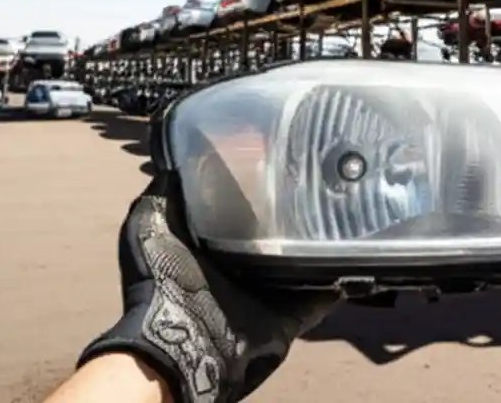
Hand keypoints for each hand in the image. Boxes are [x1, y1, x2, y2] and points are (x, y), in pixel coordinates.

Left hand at [78, 172, 337, 402]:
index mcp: (208, 247)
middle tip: (318, 186)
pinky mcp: (286, 317)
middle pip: (272, 238)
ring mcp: (265, 296)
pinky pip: (318, 298)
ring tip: (343, 216)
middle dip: (292, 217)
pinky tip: (353, 259)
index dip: (254, 188)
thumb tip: (177, 159)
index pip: (238, 211)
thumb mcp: (147, 223)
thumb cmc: (160, 280)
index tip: (277, 159)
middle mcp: (238, 270)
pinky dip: (334, 284)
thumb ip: (162, 193)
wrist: (181, 341)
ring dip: (318, 249)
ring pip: (300, 265)